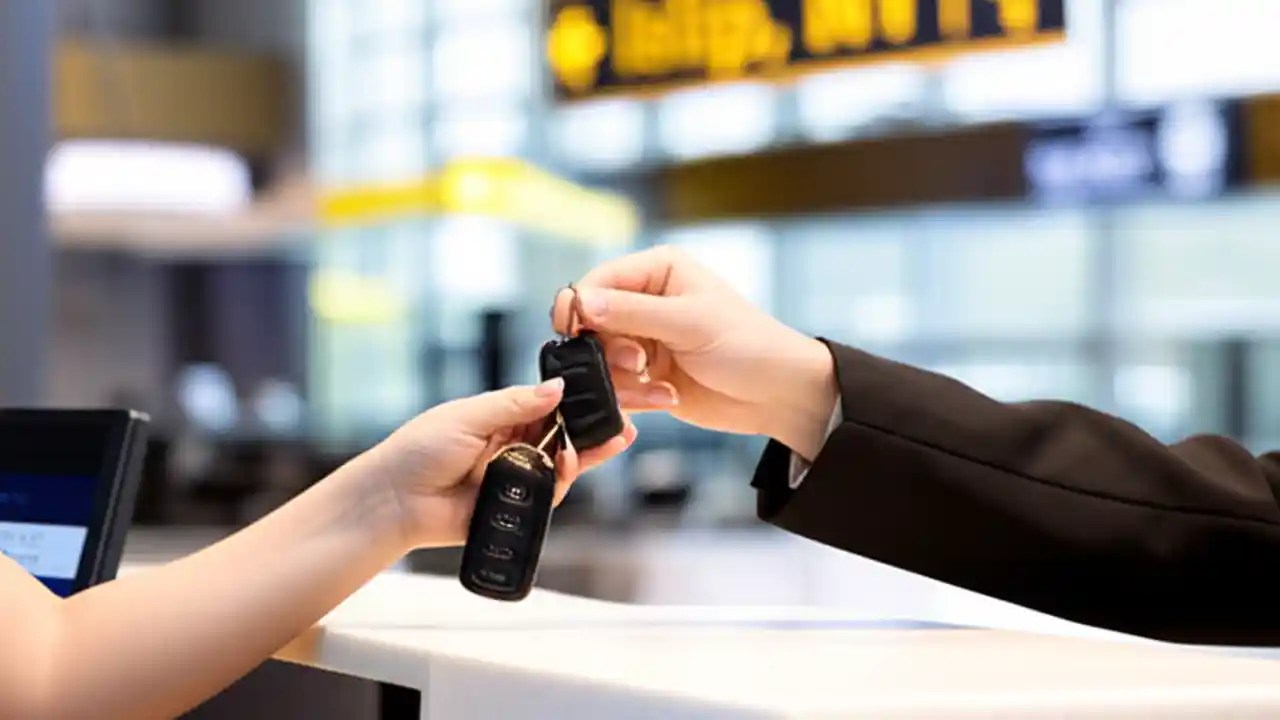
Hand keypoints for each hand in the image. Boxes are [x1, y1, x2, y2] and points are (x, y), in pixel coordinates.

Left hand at [361, 379, 636, 548]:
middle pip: (566, 434)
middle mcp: (514, 445)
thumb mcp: (468, 416)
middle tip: (626, 422)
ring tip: (611, 439)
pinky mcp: (516, 507)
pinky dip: (563, 479)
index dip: (578, 401)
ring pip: (564, 464)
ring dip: (587, 453)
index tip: (608, 394)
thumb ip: (516, 404)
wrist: (394, 501)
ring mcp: (517, 476)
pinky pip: (550, 493)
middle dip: (596, 429)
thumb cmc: (418, 450)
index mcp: (502, 416)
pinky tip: (569, 464)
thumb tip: (556, 388)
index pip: (550, 404)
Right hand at [552, 245, 836, 460]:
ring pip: (600, 360)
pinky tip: (668, 397)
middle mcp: (646, 303)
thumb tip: (580, 301)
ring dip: (623, 379)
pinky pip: (617, 387)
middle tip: (637, 363)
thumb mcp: (689, 322)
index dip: (580, 305)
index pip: (598, 280)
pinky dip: (635, 397)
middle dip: (608, 349)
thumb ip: (631, 312)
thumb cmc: (748, 345)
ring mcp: (644, 341)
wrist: (778, 394)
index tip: (574, 331)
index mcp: (658, 272)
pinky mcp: (647, 377)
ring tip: (659, 385)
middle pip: (592, 323)